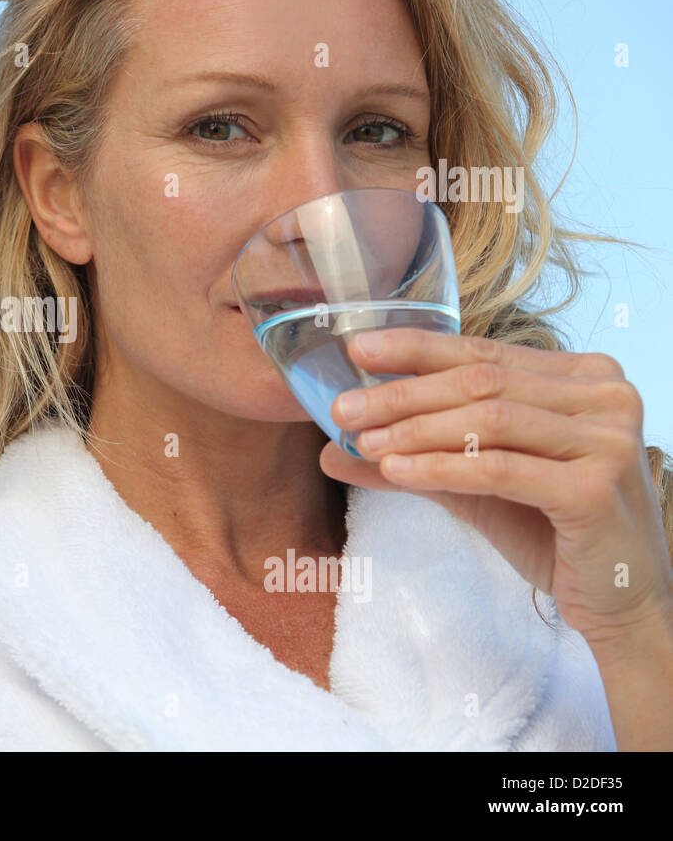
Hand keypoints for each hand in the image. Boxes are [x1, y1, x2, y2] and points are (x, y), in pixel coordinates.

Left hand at [320, 327, 672, 649]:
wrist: (619, 601)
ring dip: (415, 430)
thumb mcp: (473, 484)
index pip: (484, 352)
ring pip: (488, 419)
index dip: (416, 349)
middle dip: (402, 394)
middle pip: (481, 381)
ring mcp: (607, 439)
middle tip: (343, 408)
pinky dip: (439, 467)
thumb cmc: (550, 532)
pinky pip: (499, 468)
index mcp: (583, 377)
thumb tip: (330, 447)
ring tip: (364, 443)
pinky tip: (396, 472)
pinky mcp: (596, 488)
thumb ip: (412, 457)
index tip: (357, 350)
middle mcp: (606, 395)